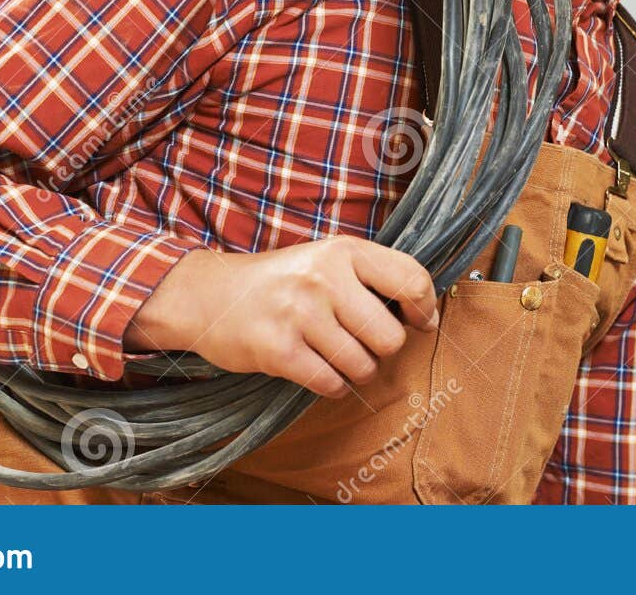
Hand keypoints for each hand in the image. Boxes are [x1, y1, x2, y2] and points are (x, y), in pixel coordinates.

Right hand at [125, 237, 439, 396]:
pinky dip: (331, 385)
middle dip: (381, 350)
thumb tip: (427, 312)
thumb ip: (372, 276)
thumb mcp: (327, 258)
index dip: (425, 309)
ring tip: (335, 355)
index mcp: (344, 250)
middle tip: (361, 342)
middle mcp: (324, 278)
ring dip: (355, 370)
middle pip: (390, 337)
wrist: (208, 295)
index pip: (412, 280)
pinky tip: (315, 368)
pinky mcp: (278, 351)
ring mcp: (300, 314)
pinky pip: (331, 384)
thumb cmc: (281, 281)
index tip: (420, 322)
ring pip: (363, 366)